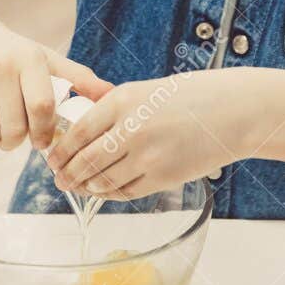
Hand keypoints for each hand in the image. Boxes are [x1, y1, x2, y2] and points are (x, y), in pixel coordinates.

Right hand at [0, 4, 110, 150]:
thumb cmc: (5, 47)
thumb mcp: (41, 55)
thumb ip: (76, 77)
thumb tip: (111, 94)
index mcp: (29, 59)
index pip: (42, 108)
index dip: (43, 133)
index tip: (41, 141)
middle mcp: (0, 67)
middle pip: (14, 130)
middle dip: (15, 141)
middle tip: (12, 132)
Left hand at [45, 70, 239, 198]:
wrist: (233, 112)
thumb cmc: (190, 97)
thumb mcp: (145, 90)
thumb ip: (112, 106)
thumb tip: (81, 119)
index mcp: (121, 102)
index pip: (77, 133)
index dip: (60, 151)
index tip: (51, 158)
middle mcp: (130, 130)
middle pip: (85, 161)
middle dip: (67, 174)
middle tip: (58, 179)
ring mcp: (147, 156)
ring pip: (103, 180)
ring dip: (86, 187)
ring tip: (76, 187)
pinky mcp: (163, 177)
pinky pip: (127, 191)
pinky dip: (110, 194)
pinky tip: (103, 191)